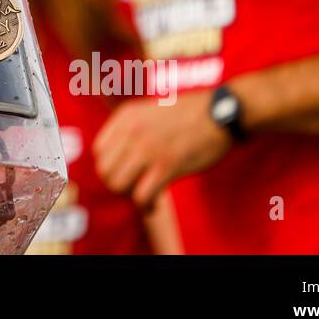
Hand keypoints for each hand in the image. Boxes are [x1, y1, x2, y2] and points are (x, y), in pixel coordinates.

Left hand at [91, 89, 232, 209]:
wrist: (220, 113)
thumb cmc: (189, 115)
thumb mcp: (150, 111)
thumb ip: (130, 129)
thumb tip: (117, 158)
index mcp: (126, 116)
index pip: (98, 151)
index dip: (110, 167)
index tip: (125, 173)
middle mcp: (132, 131)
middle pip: (104, 170)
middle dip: (117, 185)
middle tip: (133, 188)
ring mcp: (148, 148)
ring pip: (117, 185)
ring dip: (129, 196)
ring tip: (143, 197)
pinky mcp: (167, 166)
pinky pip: (142, 196)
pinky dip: (146, 206)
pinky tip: (154, 205)